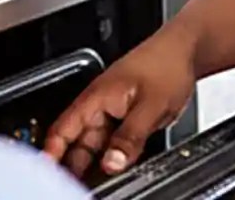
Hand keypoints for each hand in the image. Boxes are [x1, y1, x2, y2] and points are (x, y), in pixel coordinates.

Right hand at [43, 27, 196, 176]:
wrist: (187, 48)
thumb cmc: (168, 64)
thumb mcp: (151, 105)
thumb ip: (130, 136)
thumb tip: (112, 163)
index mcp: (96, 97)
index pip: (62, 130)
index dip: (50, 153)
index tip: (46, 172)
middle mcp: (100, 103)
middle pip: (77, 141)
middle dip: (72, 165)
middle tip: (74, 186)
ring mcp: (113, 109)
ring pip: (96, 142)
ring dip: (93, 162)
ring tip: (93, 183)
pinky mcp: (127, 113)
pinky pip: (113, 139)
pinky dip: (111, 154)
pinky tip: (116, 168)